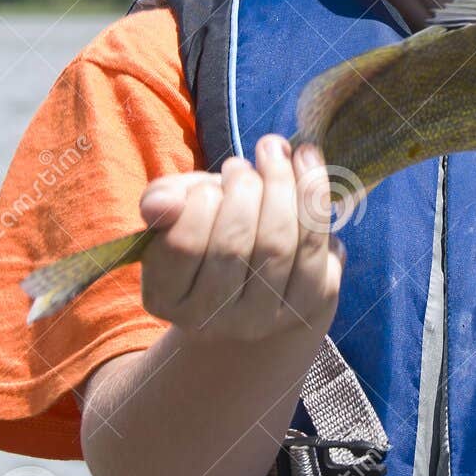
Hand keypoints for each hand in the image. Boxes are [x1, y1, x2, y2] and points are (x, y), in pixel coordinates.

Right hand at [137, 134, 343, 343]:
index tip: (209, 183)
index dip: (200, 201)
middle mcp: (212, 320)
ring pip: (278, 243)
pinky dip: (313, 193)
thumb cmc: (209, 231)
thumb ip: (161, 200)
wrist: (256, 275)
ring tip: (271, 155)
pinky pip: (314, 245)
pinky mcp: (307, 305)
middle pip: (234, 243)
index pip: (182, 244)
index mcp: (166, 298)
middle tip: (241, 166)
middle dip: (243, 187)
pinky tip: (306, 160)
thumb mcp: (178, 210)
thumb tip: (163, 203)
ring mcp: (262, 318)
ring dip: (279, 183)